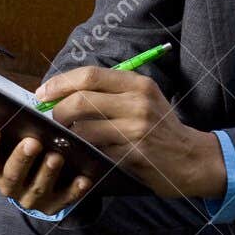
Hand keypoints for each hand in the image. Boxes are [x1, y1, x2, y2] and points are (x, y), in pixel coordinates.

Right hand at [0, 124, 94, 214]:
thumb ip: (9, 127)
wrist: (38, 179)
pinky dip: (74, 190)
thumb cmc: (23, 149)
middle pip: (11, 175)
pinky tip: (83, 179)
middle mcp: (8, 186)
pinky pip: (65, 199)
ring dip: (47, 172)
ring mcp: (30, 198)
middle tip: (32, 142)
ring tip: (57, 156)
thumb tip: (4, 104)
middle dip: (22, 158)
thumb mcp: (12, 140)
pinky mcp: (52, 206)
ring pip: (37, 188)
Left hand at [32, 65, 225, 200]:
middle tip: (52, 119)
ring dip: (68, 134)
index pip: (90, 75)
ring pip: (84, 128)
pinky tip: (83, 152)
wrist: (191, 158)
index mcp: (138, 84)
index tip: (43, 92)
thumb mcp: (146, 98)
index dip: (60, 83)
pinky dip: (84, 151)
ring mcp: (136, 130)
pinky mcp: (133, 154)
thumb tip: (66, 90)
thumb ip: (112, 91)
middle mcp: (138, 103)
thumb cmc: (161, 128)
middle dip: (57, 110)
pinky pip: (95, 150)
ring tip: (67, 137)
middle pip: (81, 100)